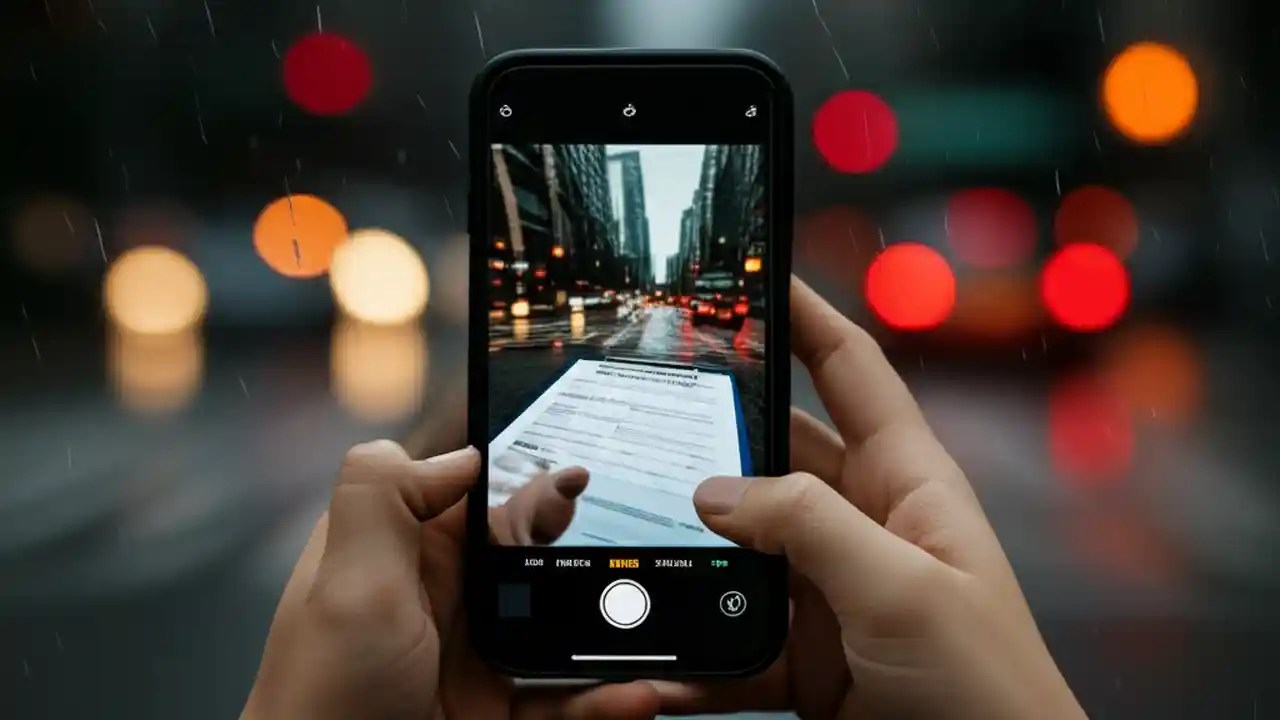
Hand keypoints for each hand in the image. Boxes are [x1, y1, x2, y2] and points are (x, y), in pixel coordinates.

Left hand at [242, 442, 657, 719]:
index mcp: (399, 552)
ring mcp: (471, 659)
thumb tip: (458, 451)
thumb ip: (383, 497)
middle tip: (624, 548)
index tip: (575, 468)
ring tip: (648, 630)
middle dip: (578, 545)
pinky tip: (635, 695)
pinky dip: (603, 698)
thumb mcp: (348, 585)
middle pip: (527, 553)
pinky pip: (565, 699)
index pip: (467, 491)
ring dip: (606, 628)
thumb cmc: (324, 701)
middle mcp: (439, 598)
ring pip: (557, 626)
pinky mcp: (496, 713)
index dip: (522, 472)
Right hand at [653, 278, 1084, 719]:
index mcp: (905, 482)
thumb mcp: (902, 587)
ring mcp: (826, 589)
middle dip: (715, 433)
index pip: (851, 372)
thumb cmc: (988, 688)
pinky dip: (692, 645)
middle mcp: (860, 524)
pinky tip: (657, 653)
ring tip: (630, 533)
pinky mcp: (799, 653)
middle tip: (644, 405)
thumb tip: (717, 489)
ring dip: (692, 547)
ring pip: (739, 544)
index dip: (806, 316)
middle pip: (773, 453)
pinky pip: (730, 633)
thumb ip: (809, 526)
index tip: (753, 275)